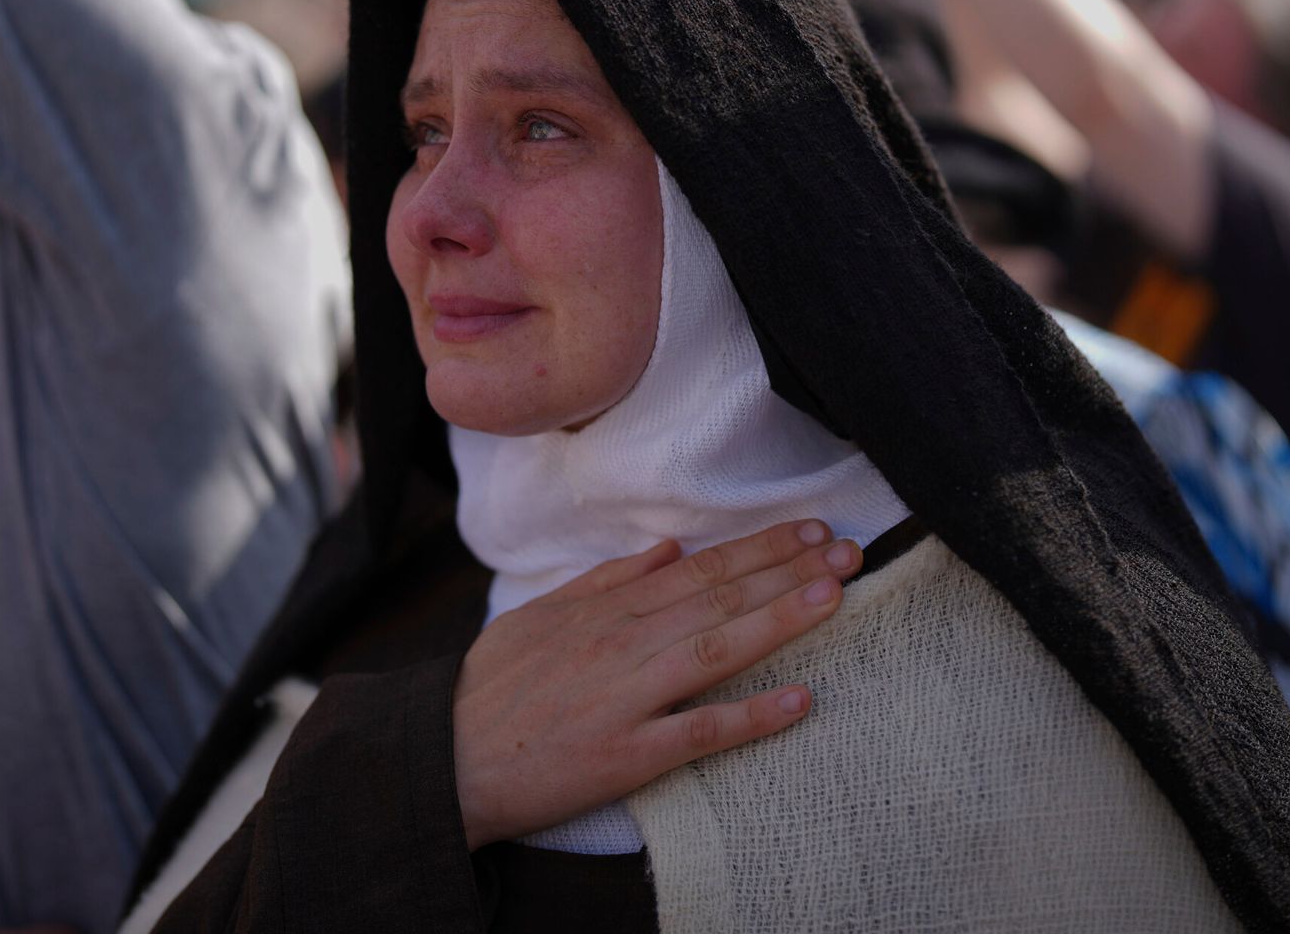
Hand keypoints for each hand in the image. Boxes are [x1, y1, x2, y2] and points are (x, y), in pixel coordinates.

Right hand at [453, 519, 864, 847]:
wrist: (443, 759)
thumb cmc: (489, 690)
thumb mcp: (538, 617)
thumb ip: (604, 581)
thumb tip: (666, 548)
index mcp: (604, 611)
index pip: (698, 569)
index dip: (759, 548)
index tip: (810, 530)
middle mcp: (622, 645)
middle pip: (718, 597)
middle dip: (787, 569)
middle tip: (847, 549)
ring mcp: (627, 699)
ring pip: (716, 649)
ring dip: (780, 620)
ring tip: (833, 596)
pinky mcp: (627, 755)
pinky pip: (699, 732)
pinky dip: (751, 716)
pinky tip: (800, 701)